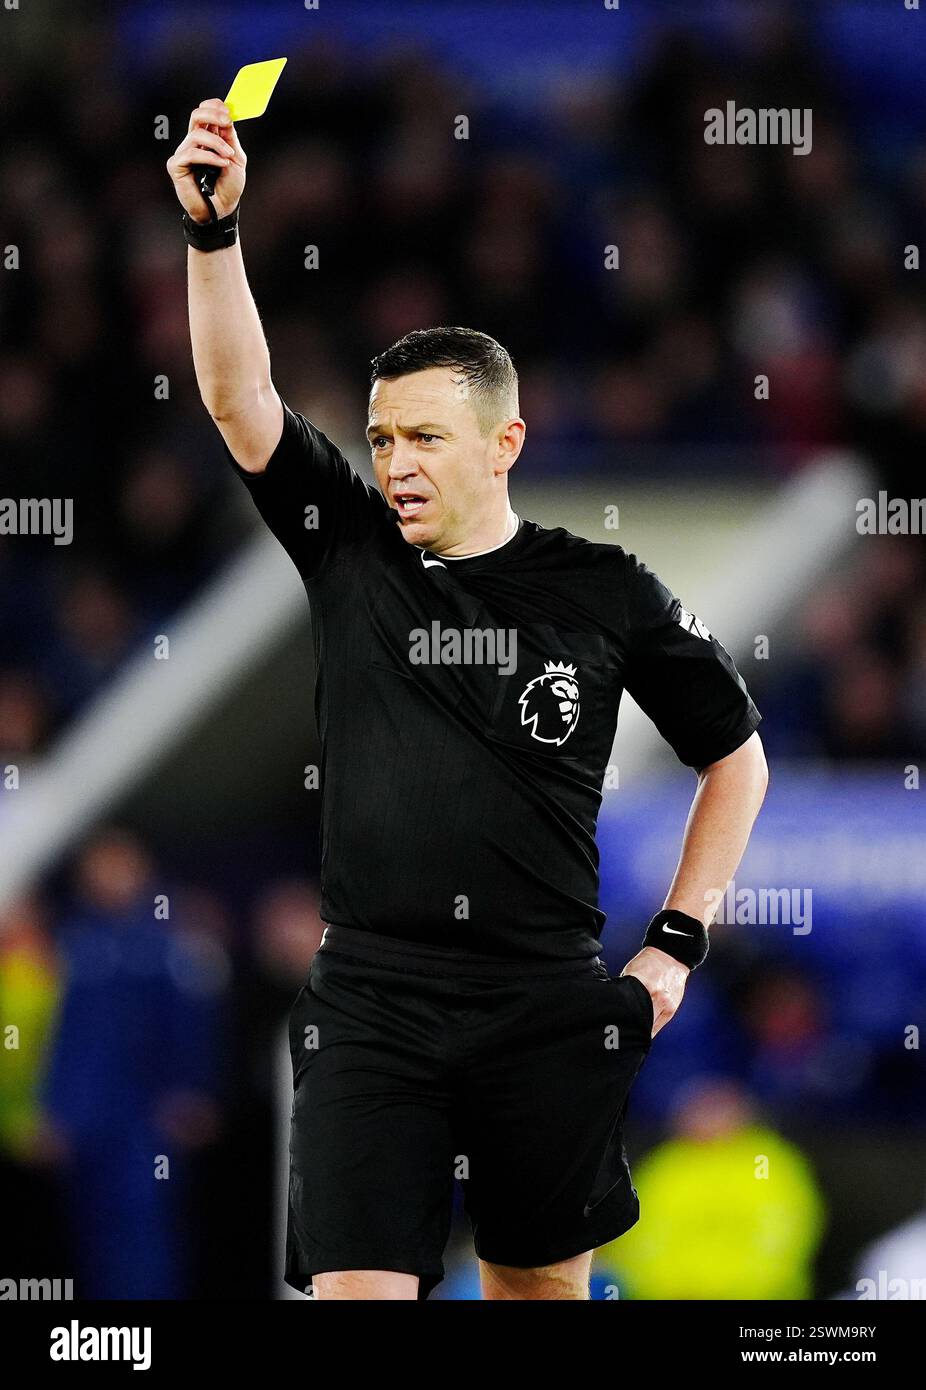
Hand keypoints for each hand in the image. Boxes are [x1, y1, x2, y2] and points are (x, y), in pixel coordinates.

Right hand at [166, 99, 246, 223]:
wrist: (223, 210)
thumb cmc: (228, 187)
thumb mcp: (236, 158)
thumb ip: (230, 138)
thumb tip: (227, 117)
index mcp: (207, 138)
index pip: (204, 113)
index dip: (214, 107)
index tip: (229, 111)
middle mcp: (193, 142)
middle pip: (196, 115)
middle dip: (212, 114)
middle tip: (228, 121)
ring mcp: (183, 153)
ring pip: (196, 134)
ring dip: (217, 143)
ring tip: (228, 156)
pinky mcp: (176, 166)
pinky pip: (191, 153)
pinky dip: (209, 157)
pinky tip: (222, 164)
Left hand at [621, 945, 689, 1036]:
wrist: (670, 956)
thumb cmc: (648, 963)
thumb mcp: (631, 973)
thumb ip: (626, 989)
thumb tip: (615, 1005)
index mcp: (643, 986)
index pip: (631, 1012)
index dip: (624, 1023)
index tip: (617, 1028)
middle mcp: (656, 997)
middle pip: (641, 1022)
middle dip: (632, 1028)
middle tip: (622, 1032)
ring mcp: (666, 1003)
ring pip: (651, 1026)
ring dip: (642, 1031)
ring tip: (632, 1033)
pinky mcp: (673, 1007)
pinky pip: (660, 1024)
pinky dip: (652, 1028)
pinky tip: (644, 1031)